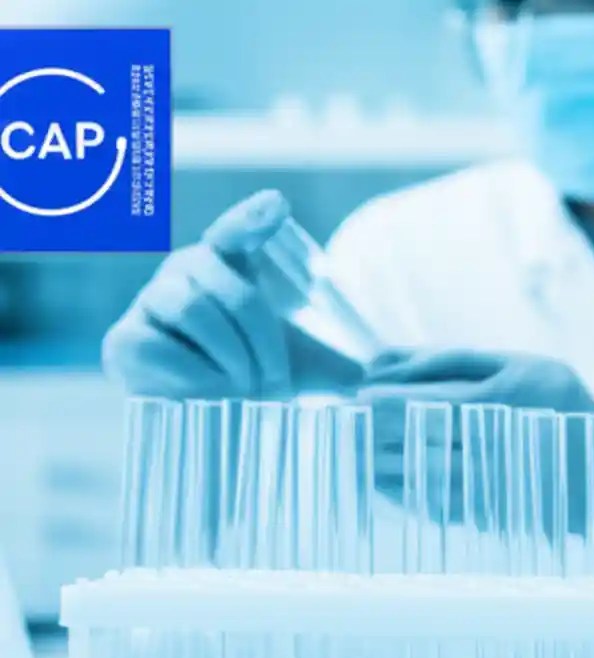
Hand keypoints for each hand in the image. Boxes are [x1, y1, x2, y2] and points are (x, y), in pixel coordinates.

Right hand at [101, 190, 360, 397]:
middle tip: (274, 382)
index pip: (238, 231)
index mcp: (230, 264)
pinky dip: (191, 377)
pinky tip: (199, 391)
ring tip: (240, 387)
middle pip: (233, 291)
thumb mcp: (299, 366)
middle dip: (263, 342)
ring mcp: (151, 300)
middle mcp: (187, 270)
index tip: (278, 205)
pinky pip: (159, 346)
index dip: (254, 217)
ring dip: (229, 357)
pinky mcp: (124, 339)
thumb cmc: (252, 373)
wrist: (202, 410)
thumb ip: (332, 363)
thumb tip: (362, 377)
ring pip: (193, 310)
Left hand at [361, 348, 593, 488]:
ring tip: (353, 453)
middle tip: (345, 424)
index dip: (389, 398)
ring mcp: (496, 480)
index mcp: (507, 397)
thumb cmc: (554, 402)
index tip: (358, 395)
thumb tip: (384, 359)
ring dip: (380, 464)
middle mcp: (500, 440)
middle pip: (422, 436)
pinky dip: (404, 493)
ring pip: (423, 473)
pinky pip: (436, 504)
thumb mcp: (517, 364)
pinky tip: (383, 482)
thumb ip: (453, 359)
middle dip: (375, 430)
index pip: (432, 397)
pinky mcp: (491, 510)